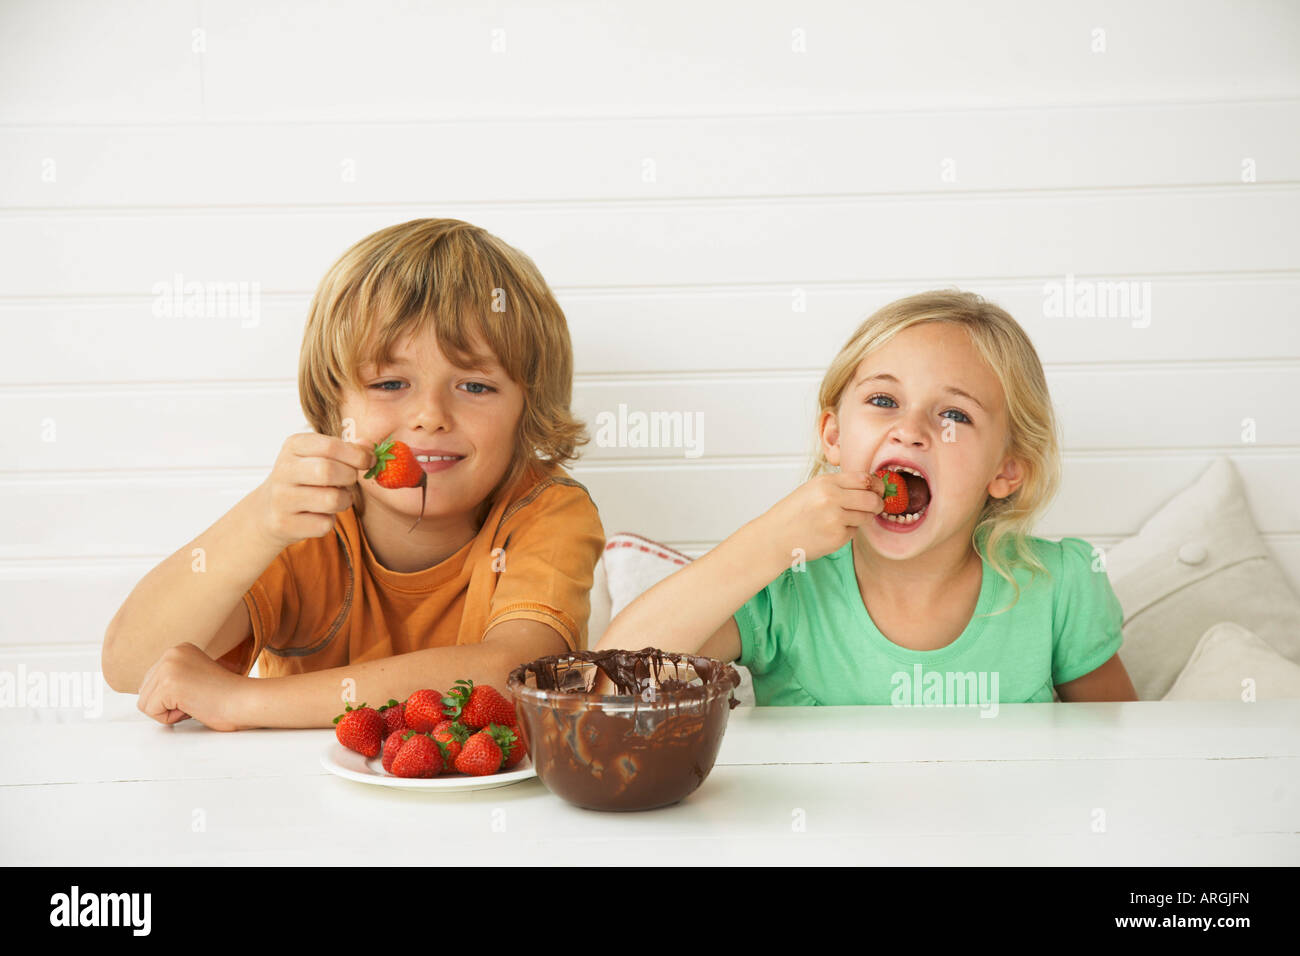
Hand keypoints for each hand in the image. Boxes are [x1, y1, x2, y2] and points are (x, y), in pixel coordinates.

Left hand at [136, 643, 260, 731]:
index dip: (172, 697)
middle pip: (144, 692)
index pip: (151, 682)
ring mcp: (168, 666)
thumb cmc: (226, 697)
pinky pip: (152, 711)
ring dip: (169, 711)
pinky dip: (170, 717)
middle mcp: (171, 653)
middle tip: (197, 698)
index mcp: (178, 649)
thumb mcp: (194, 677)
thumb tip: (148, 692)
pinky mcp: (167, 683)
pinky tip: (193, 706)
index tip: (198, 692)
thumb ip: (173, 678)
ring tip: (195, 702)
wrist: (244, 701)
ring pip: (145, 703)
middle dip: (167, 704)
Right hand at [254, 432, 376, 548]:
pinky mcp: (284, 524)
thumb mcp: (319, 456)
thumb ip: (346, 450)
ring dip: (344, 501)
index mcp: (293, 447)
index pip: (330, 446)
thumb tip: (369, 447)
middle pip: (328, 471)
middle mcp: (283, 470)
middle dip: (349, 478)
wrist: (267, 510)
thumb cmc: (304, 478)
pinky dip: (329, 521)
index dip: (357, 454)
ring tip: (336, 498)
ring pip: (331, 500)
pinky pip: (324, 524)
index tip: (368, 461)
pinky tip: (318, 515)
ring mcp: (281, 498)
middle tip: (349, 481)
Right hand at [756, 471, 884, 565]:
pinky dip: (849, 531)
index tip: (879, 490)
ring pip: (866, 516)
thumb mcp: (813, 489)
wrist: (776, 537)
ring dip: (863, 518)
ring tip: (846, 519)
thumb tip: (870, 486)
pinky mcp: (837, 537)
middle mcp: (831, 498)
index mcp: (825, 482)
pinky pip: (854, 531)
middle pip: (871, 498)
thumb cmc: (793, 513)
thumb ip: (839, 485)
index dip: (877, 485)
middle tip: (876, 506)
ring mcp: (835, 519)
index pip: (864, 479)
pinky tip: (832, 530)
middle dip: (878, 503)